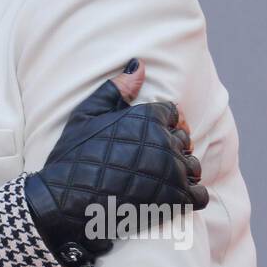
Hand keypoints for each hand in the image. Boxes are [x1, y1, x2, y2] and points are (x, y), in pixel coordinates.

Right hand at [23, 57, 202, 266]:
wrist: (66, 202)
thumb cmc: (73, 156)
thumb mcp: (87, 114)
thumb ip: (117, 88)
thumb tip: (140, 64)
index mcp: (147, 117)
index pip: (170, 112)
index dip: (159, 123)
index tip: (143, 137)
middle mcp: (164, 141)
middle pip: (183, 137)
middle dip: (168, 146)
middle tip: (144, 160)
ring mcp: (172, 172)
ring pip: (193, 164)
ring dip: (180, 170)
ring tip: (156, 177)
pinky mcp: (175, 200)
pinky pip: (199, 193)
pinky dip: (190, 194)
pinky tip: (170, 195)